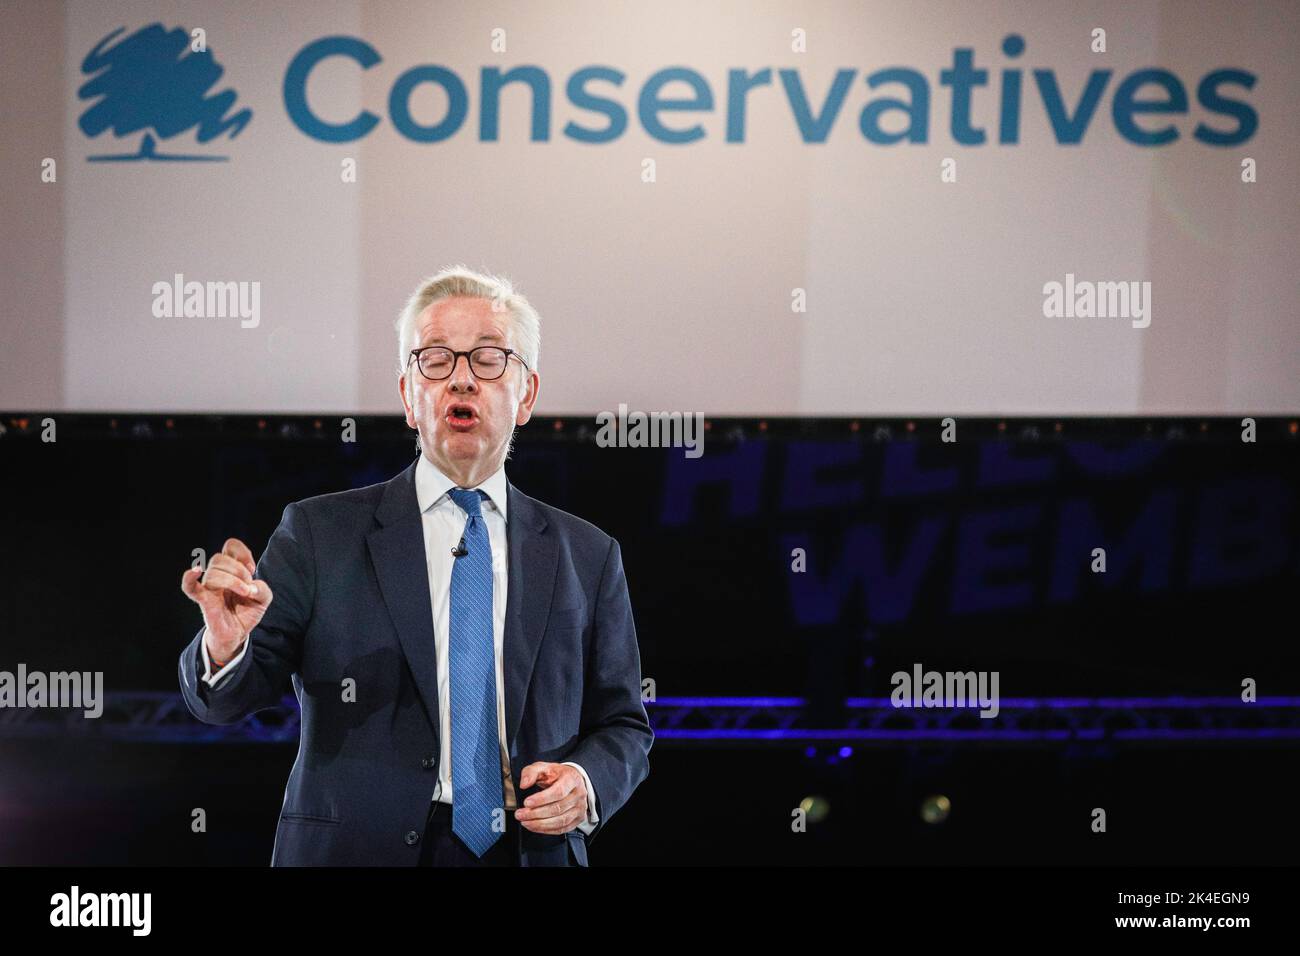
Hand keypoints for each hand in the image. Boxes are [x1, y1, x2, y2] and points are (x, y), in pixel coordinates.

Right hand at [180, 538, 273, 662]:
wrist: (237, 632)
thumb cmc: (247, 610)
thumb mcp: (264, 598)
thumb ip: (262, 589)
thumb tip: (250, 588)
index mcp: (230, 569)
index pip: (229, 546)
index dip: (242, 553)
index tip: (252, 569)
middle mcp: (217, 575)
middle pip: (219, 558)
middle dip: (239, 570)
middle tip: (248, 585)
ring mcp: (209, 587)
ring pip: (213, 572)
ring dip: (233, 581)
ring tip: (245, 593)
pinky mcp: (204, 601)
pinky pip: (189, 587)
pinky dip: (189, 578)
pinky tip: (195, 571)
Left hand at [515, 763, 587, 834]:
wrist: (572, 780)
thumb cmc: (557, 775)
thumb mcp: (543, 767)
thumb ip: (531, 772)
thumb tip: (524, 784)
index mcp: (571, 779)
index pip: (558, 792)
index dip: (541, 799)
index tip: (527, 802)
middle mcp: (578, 794)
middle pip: (557, 808)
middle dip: (536, 814)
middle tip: (520, 814)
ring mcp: (580, 808)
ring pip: (560, 821)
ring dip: (540, 824)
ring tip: (525, 822)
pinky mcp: (578, 819)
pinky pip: (562, 829)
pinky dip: (546, 830)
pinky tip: (535, 826)